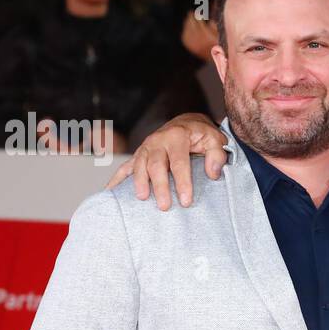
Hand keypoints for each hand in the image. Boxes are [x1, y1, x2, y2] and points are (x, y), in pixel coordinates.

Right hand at [105, 113, 225, 209]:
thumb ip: (217, 156)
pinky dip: (116, 179)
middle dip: (159, 186)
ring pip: (139, 165)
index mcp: (177, 136)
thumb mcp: (215, 140)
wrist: (186, 123)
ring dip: (139, 182)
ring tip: (142, 199)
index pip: (179, 162)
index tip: (186, 201)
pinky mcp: (138, 154)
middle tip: (165, 206)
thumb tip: (212, 174)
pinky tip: (110, 193)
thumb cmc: (202, 136)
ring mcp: (145, 147)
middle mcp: (158, 140)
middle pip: (156, 165)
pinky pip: (125, 166)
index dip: (182, 182)